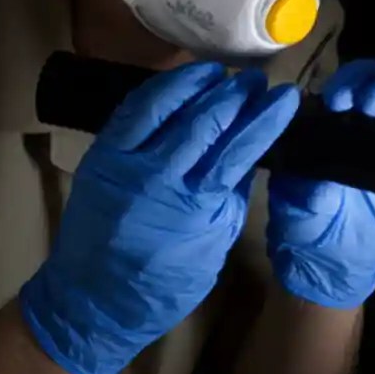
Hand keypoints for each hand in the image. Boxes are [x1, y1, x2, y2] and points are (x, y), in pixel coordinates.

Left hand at [20, 62, 299, 373]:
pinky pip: (130, 111)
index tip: (285, 96)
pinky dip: (156, 91)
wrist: (89, 302)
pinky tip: (175, 83)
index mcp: (195, 207)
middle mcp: (158, 178)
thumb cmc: (162, 285)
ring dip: (193, 82)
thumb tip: (251, 151)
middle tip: (256, 79)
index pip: (239, 149)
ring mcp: (123, 163)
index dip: (266, 118)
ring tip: (217, 71)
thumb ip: (232, 195)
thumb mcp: (214, 245)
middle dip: (235, 94)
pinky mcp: (99, 155)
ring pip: (162, 105)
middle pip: (204, 120)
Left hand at [266, 59, 374, 309]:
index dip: (339, 86)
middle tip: (366, 104)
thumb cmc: (308, 223)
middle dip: (368, 83)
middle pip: (368, 79)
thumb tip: (322, 186)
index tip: (337, 102)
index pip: (334, 86)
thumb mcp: (297, 208)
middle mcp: (357, 120)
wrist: (337, 255)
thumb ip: (305, 196)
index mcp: (323, 123)